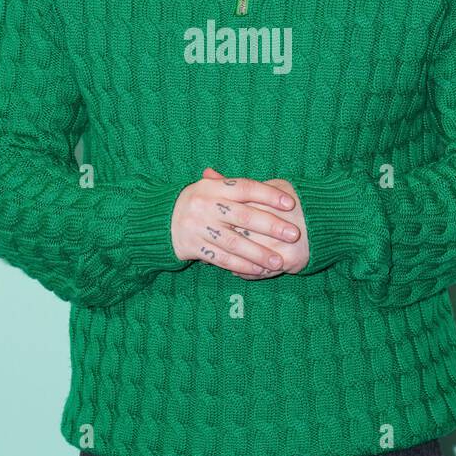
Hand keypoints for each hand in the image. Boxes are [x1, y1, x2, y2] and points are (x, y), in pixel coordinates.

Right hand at [170, 169, 301, 276]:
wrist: (161, 220)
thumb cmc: (197, 202)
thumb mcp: (211, 188)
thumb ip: (237, 188)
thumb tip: (276, 185)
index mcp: (213, 187)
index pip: (245, 188)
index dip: (268, 195)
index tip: (290, 203)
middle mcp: (205, 205)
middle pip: (243, 216)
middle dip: (271, 226)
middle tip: (294, 233)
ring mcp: (198, 227)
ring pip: (234, 242)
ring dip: (259, 253)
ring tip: (278, 261)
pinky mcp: (193, 247)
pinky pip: (221, 258)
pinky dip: (241, 265)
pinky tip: (258, 270)